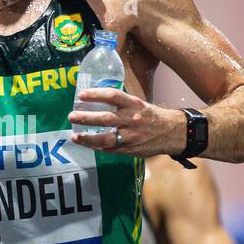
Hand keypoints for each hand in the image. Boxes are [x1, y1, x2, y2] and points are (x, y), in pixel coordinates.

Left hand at [69, 90, 185, 156]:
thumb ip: (121, 104)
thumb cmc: (152, 116)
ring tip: (75, 136)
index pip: (113, 96)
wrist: (172, 133)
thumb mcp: (139, 104)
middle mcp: (133, 120)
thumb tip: (97, 99)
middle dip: (86, 118)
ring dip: (88, 138)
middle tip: (72, 116)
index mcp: (135, 105)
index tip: (82, 95)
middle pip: (106, 119)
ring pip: (106, 139)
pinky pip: (110, 150)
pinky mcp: (130, 150)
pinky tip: (87, 144)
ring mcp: (131, 137)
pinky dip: (97, 147)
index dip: (96, 94)